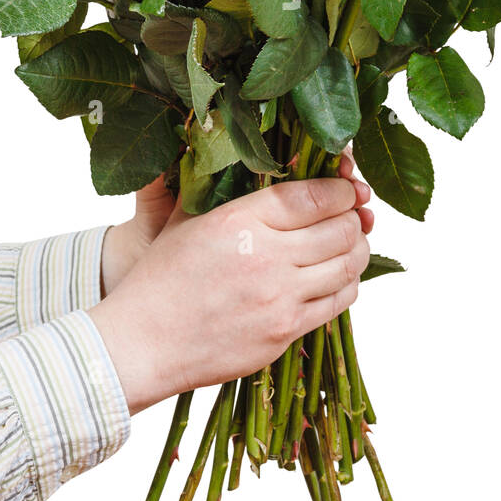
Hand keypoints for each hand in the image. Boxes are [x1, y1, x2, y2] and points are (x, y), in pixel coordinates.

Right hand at [90, 174, 370, 414]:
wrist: (142, 343)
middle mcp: (266, 257)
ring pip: (347, 266)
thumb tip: (250, 158)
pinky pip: (337, 303)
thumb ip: (220, 188)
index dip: (341, 190)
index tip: (345, 188)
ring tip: (352, 243)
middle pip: (341, 229)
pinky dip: (347, 285)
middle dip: (355, 218)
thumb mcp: (185, 219)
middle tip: (354, 215)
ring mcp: (280, 299)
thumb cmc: (159, 278)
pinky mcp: (285, 332)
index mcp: (240, 221)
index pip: (314, 196)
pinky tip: (338, 277)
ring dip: (358, 250)